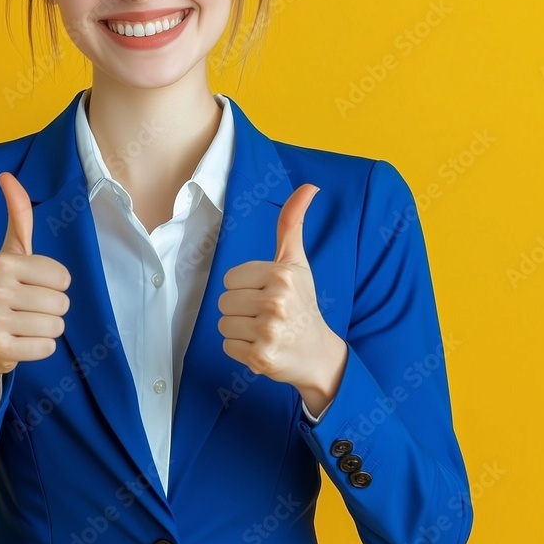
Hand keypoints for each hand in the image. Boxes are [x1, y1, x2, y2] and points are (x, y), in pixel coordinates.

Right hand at [0, 172, 71, 405]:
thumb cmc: (6, 289)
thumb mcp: (12, 252)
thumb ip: (18, 215)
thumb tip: (7, 176)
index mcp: (0, 262)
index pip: (62, 276)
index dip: (55, 284)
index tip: (33, 286)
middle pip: (61, 303)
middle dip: (52, 310)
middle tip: (28, 310)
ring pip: (56, 327)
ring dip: (46, 329)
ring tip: (25, 325)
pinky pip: (46, 348)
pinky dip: (39, 349)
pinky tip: (21, 343)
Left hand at [217, 184, 346, 410]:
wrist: (319, 354)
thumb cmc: (302, 304)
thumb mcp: (297, 263)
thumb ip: (292, 224)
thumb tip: (309, 187)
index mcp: (282, 275)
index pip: (230, 279)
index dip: (245, 288)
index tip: (267, 295)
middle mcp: (277, 302)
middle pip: (224, 301)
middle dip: (241, 309)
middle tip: (266, 316)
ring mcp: (270, 332)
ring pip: (224, 324)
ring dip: (239, 330)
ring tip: (264, 331)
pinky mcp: (262, 357)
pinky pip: (228, 346)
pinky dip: (241, 350)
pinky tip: (263, 347)